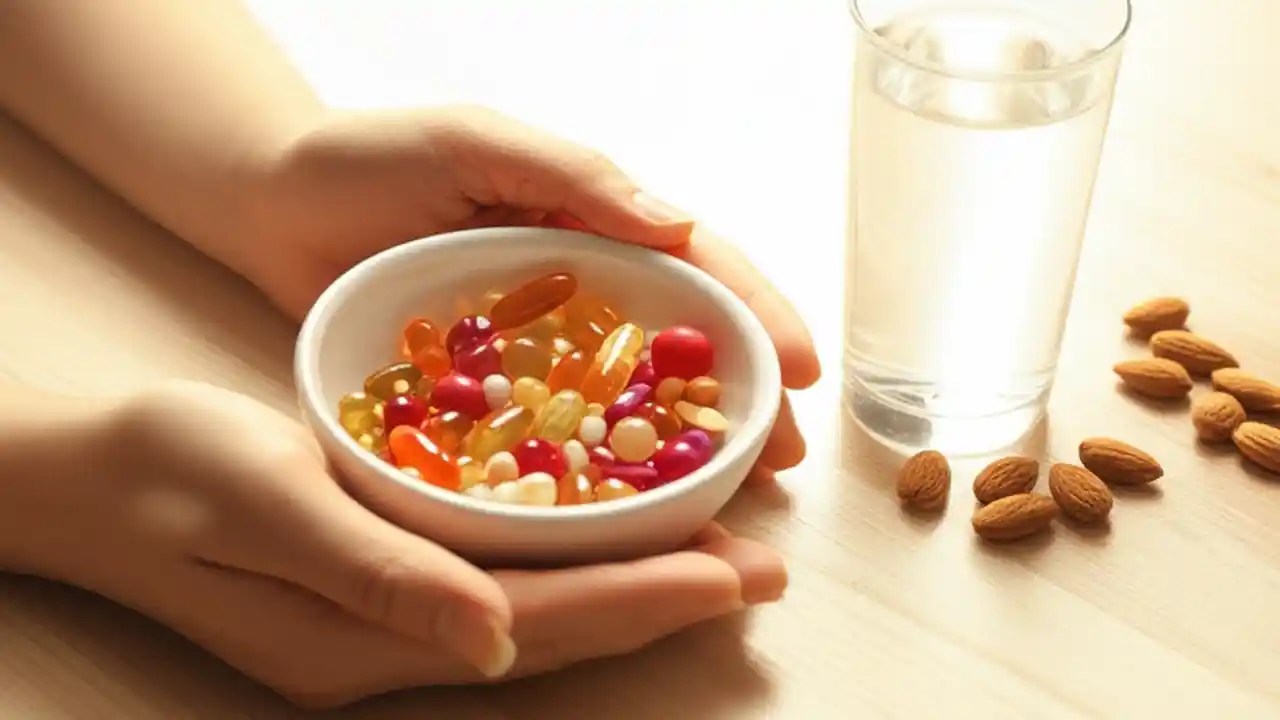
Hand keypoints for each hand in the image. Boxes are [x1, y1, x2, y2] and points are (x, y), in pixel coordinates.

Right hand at [29, 381, 784, 707]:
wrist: (93, 472)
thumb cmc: (168, 473)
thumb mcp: (269, 505)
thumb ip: (379, 576)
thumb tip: (493, 645)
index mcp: (372, 634)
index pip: (542, 621)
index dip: (643, 597)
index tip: (734, 574)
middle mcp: (396, 640)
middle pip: (561, 626)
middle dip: (666, 599)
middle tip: (765, 571)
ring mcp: (390, 616)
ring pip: (543, 607)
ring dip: (634, 584)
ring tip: (721, 559)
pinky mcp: (382, 578)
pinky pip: (504, 578)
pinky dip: (574, 561)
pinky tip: (610, 533)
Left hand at [240, 106, 818, 475]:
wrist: (264, 201)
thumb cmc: (365, 157)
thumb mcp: (472, 143)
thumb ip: (570, 175)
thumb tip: (677, 224)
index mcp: (589, 220)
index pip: (692, 267)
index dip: (754, 314)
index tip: (801, 371)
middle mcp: (575, 284)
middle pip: (677, 342)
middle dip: (739, 394)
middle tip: (786, 457)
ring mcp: (531, 342)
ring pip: (624, 396)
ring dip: (681, 442)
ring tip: (735, 493)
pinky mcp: (482, 388)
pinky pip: (548, 430)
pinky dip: (590, 466)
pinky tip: (621, 508)